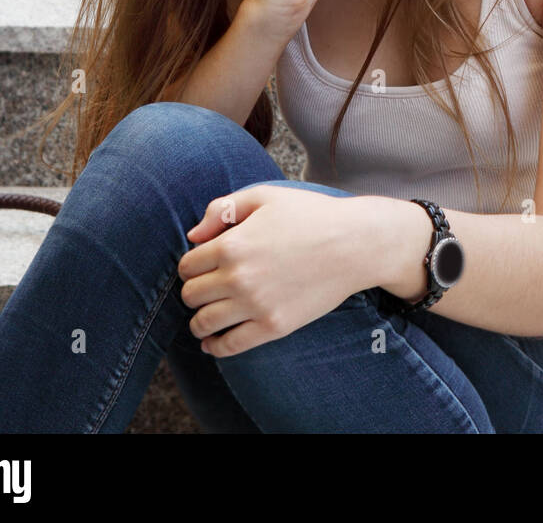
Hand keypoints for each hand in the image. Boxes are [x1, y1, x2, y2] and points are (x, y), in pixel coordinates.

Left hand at [177, 185, 368, 357]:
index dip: (191, 266)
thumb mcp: (266, 196)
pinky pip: (229, 346)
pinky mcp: (274, 326)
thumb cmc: (312, 215)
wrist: (355, 244)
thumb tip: (193, 236)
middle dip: (194, 291)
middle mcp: (238, 278)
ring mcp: (256, 305)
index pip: (187, 266)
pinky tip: (213, 341)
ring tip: (205, 317)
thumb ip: (223, 209)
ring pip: (203, 322)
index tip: (202, 267)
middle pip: (191, 295)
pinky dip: (214, 346)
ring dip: (198, 321)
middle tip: (206, 289)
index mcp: (232, 245)